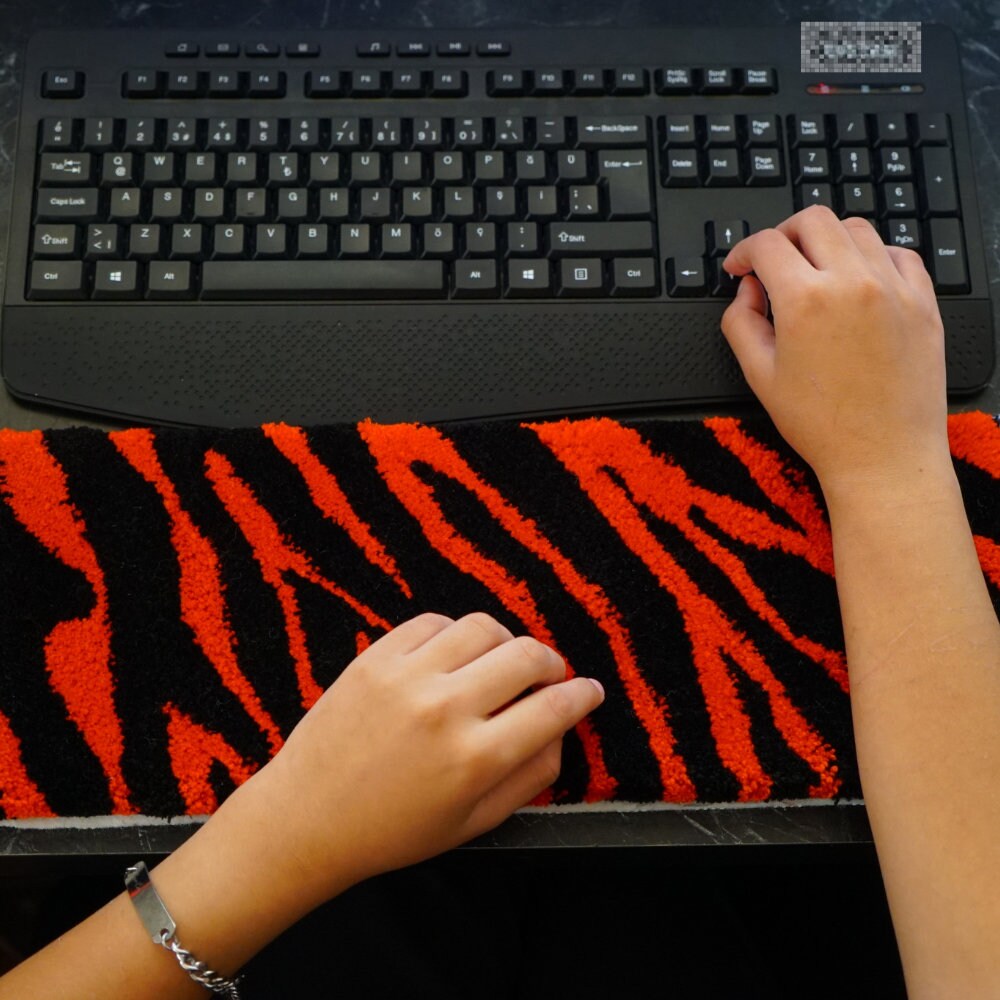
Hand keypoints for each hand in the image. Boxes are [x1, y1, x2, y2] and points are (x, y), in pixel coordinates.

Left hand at [238, 612, 603, 907]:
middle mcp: (445, 710)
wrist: (306, 818)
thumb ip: (528, 778)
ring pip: (484, 627)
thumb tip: (561, 732)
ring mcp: (407, 677)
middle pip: (527, 656)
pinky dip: (455, 634)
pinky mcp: (375, 657)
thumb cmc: (393, 830)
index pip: (553, 709)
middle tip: (546, 677)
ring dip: (505, 642)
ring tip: (498, 664)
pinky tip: (452, 657)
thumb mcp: (473, 823)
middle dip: (551, 663)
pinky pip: (434, 622)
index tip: (589, 690)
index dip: (583, 695)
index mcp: (475, 760)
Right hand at [721, 205, 950, 494]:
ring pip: (857, 229)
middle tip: (774, 261)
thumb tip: (746, 291)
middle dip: (784, 234)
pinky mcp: (923, 302)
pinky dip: (873, 256)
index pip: (767, 245)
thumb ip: (741, 323)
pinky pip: (899, 254)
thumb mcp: (759, 376)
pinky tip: (859, 280)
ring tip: (817, 270)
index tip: (740, 268)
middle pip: (813, 220)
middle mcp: (852, 282)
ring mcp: (893, 288)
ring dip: (828, 240)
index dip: (743, 251)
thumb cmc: (821, 425)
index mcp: (805, 300)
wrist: (882, 456)